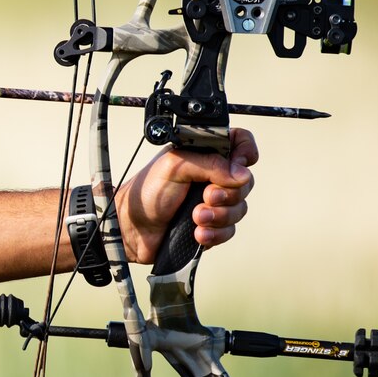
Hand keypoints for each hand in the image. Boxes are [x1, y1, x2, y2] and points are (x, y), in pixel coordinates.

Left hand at [114, 127, 257, 263]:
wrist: (132, 228)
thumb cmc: (145, 193)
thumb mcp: (174, 166)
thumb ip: (209, 163)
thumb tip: (241, 173)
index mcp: (203, 154)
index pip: (240, 143)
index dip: (245, 153)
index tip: (236, 166)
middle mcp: (211, 176)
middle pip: (245, 181)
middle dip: (227, 193)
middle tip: (205, 196)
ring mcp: (212, 202)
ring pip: (239, 208)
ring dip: (219, 215)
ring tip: (195, 217)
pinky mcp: (211, 225)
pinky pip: (229, 230)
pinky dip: (215, 233)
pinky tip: (197, 233)